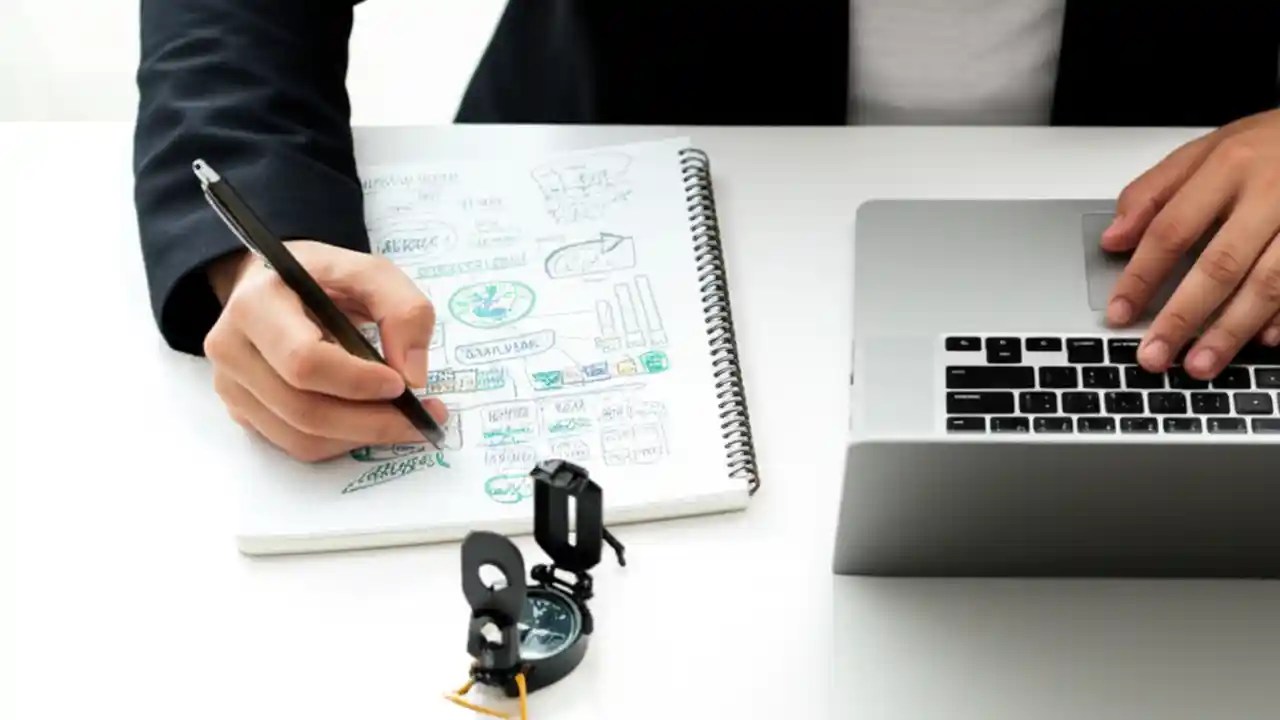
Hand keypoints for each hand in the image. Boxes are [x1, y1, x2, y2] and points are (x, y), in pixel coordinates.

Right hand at [203, 241, 446, 461]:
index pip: (304, 361)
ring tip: (403, 421)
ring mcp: (231, 386)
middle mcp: (231, 348)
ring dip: (362, 437)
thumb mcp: (369, 272)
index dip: (356, 381)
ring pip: (301, 438)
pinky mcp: (242, 411)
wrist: (272, 284)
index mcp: (256, 304)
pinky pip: (296, 446)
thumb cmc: (321, 277)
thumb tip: (412, 375)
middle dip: (372, 422)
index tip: (401, 384)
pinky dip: (342, 442)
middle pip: (304, 410)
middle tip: (420, 419)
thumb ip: (404, 309)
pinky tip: (368, 422)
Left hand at [1102, 108, 1279, 378]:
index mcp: (1230, 167)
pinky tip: (1264, 342)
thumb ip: (1155, 192)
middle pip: (1220, 265)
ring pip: (1268, 284)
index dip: (1141, 276)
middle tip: (1154, 356)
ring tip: (1200, 366)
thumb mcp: (1208, 149)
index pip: (1171, 229)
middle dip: (1183, 317)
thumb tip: (1113, 238)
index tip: (1119, 313)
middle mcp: (1271, 194)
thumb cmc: (1269, 144)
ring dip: (1232, 330)